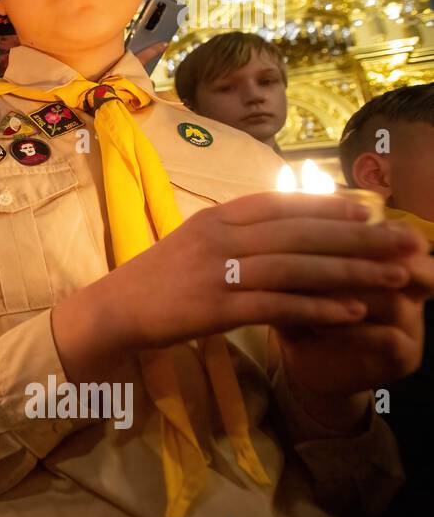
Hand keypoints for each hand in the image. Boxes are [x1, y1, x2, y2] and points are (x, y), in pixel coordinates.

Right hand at [54, 192, 422, 381]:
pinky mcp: (214, 309)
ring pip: (295, 268)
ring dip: (351, 273)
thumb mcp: (195, 242)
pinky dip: (318, 308)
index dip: (329, 207)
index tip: (371, 211)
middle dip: (360, 238)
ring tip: (394, 278)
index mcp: (215, 218)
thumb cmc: (157, 279)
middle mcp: (218, 237)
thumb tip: (283, 225)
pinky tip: (352, 312)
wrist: (112, 310)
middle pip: (300, 233)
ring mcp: (216, 272)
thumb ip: (236, 231)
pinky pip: (276, 306)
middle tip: (407, 242)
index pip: (282, 205)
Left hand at [275, 227, 431, 428]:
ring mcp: (412, 326)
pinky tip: (321, 326)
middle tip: (328, 257)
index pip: (402, 236)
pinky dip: (352, 330)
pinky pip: (388, 339)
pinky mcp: (403, 358)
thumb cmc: (301, 309)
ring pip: (395, 301)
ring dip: (349, 295)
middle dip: (371, 259)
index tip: (330, 225)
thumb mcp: (298, 277)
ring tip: (309, 294)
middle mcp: (410, 292)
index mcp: (393, 263)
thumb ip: (302, 251)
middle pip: (416, 265)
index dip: (372, 229)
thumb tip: (281, 221)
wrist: (304, 361)